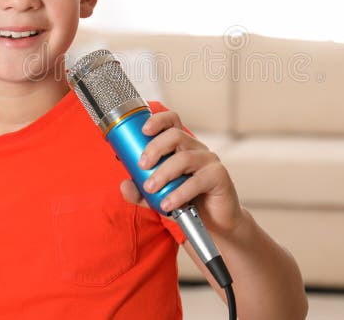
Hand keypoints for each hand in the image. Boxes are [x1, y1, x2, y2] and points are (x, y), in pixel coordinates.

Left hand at [118, 110, 244, 234]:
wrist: (213, 223)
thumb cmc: (186, 203)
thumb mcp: (157, 197)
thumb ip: (140, 191)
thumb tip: (124, 185)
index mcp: (181, 146)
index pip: (172, 122)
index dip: (158, 120)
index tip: (143, 130)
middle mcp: (196, 149)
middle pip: (176, 135)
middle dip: (155, 148)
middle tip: (142, 165)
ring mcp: (209, 161)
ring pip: (184, 158)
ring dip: (164, 173)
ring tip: (151, 188)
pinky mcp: (219, 177)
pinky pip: (197, 181)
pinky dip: (179, 193)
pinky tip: (168, 204)